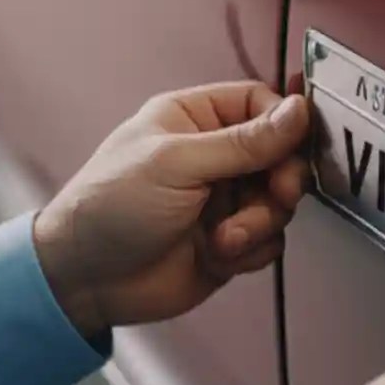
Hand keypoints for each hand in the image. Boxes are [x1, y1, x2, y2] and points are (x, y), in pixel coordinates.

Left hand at [33, 81, 309, 335]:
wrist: (86, 280)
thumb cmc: (111, 208)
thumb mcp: (177, 164)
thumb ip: (243, 142)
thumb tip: (298, 111)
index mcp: (194, 119)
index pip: (261, 104)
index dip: (284, 125)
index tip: (294, 148)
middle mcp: (213, 156)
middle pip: (280, 155)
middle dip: (281, 180)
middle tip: (275, 195)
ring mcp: (223, 200)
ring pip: (278, 202)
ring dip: (259, 222)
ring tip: (224, 238)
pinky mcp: (230, 241)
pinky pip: (269, 240)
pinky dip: (252, 250)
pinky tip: (220, 254)